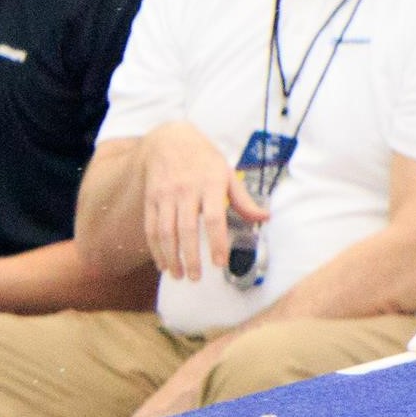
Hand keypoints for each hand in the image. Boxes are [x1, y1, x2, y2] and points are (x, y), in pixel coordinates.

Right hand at [138, 124, 264, 281]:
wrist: (168, 139)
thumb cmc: (203, 158)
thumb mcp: (226, 172)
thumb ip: (243, 199)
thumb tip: (264, 218)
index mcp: (209, 184)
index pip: (213, 217)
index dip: (216, 242)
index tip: (219, 263)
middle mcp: (185, 190)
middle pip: (186, 229)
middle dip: (190, 257)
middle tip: (196, 278)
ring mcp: (165, 195)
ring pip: (165, 231)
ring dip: (171, 257)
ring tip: (179, 276)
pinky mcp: (151, 199)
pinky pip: (151, 227)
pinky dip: (155, 248)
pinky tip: (163, 263)